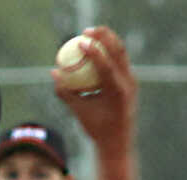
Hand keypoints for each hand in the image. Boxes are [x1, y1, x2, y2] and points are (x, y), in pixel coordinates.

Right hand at [52, 26, 136, 154]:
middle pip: (118, 51)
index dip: (93, 50)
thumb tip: (53, 72)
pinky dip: (108, 52)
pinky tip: (97, 48)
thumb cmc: (96, 129)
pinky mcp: (132, 81)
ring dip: (108, 40)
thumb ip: (65, 92)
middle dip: (103, 36)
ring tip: (92, 34)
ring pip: (121, 53)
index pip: (106, 65)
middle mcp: (128, 84)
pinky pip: (120, 61)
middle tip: (86, 31)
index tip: (80, 41)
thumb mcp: (78, 111)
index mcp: (117, 92)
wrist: (118, 142)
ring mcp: (132, 81)